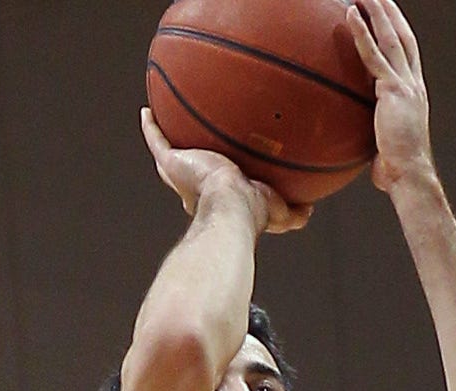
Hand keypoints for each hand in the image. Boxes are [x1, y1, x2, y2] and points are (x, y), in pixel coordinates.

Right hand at [139, 109, 310, 234]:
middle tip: (195, 142)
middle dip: (190, 158)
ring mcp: (180, 173)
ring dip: (167, 139)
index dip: (219, 178)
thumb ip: (295, 213)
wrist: (232, 206)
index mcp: (217, 198)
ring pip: (169, 153)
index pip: (215, 187)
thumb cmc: (254, 214)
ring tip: (165, 120)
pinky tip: (147, 111)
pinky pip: (156, 139)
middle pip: (189, 169)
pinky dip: (150, 126)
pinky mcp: (171, 162)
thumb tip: (309, 210)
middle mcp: (195, 187)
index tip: (225, 168)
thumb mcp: (281, 214)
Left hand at [347, 0, 433, 191]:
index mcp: (413, 92)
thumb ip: (373, 133)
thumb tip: (360, 146)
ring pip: (391, 37)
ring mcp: (405, 85)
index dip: (397, 29)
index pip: (406, 52)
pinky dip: (362, 32)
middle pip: (402, 36)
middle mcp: (413, 83)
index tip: (386, 13)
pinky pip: (373, 55)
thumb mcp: (384, 144)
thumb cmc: (396, 169)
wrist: (410, 175)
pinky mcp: (392, 91)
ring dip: (378, 10)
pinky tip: (350, 13)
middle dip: (390, 11)